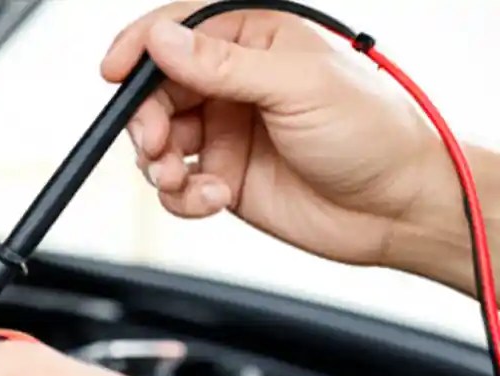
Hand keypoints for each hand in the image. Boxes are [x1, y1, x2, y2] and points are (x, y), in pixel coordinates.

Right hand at [102, 3, 443, 272]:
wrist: (399, 206)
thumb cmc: (373, 131)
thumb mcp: (296, 85)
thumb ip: (222, 64)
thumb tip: (162, 39)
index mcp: (255, 40)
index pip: (178, 30)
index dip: (140, 48)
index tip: (114, 73)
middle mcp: (234, 83)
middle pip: (157, 90)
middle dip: (147, 119)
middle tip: (156, 144)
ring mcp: (226, 131)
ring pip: (159, 141)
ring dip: (159, 163)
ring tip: (181, 179)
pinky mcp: (223, 178)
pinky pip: (176, 186)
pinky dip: (182, 197)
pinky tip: (212, 199)